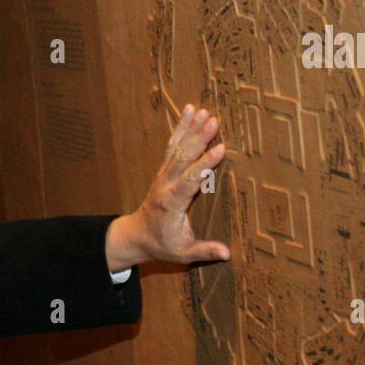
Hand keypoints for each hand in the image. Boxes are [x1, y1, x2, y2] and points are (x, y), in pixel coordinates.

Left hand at [106, 103, 230, 268]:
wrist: (137, 236)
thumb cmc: (162, 245)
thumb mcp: (183, 253)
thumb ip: (204, 251)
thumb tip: (227, 253)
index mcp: (171, 204)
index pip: (189, 181)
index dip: (204, 165)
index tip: (221, 149)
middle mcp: (165, 185)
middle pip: (182, 158)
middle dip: (198, 139)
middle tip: (214, 121)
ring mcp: (163, 175)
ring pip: (176, 148)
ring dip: (190, 128)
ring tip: (204, 111)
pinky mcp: (164, 170)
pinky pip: (172, 146)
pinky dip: (181, 128)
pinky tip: (190, 111)